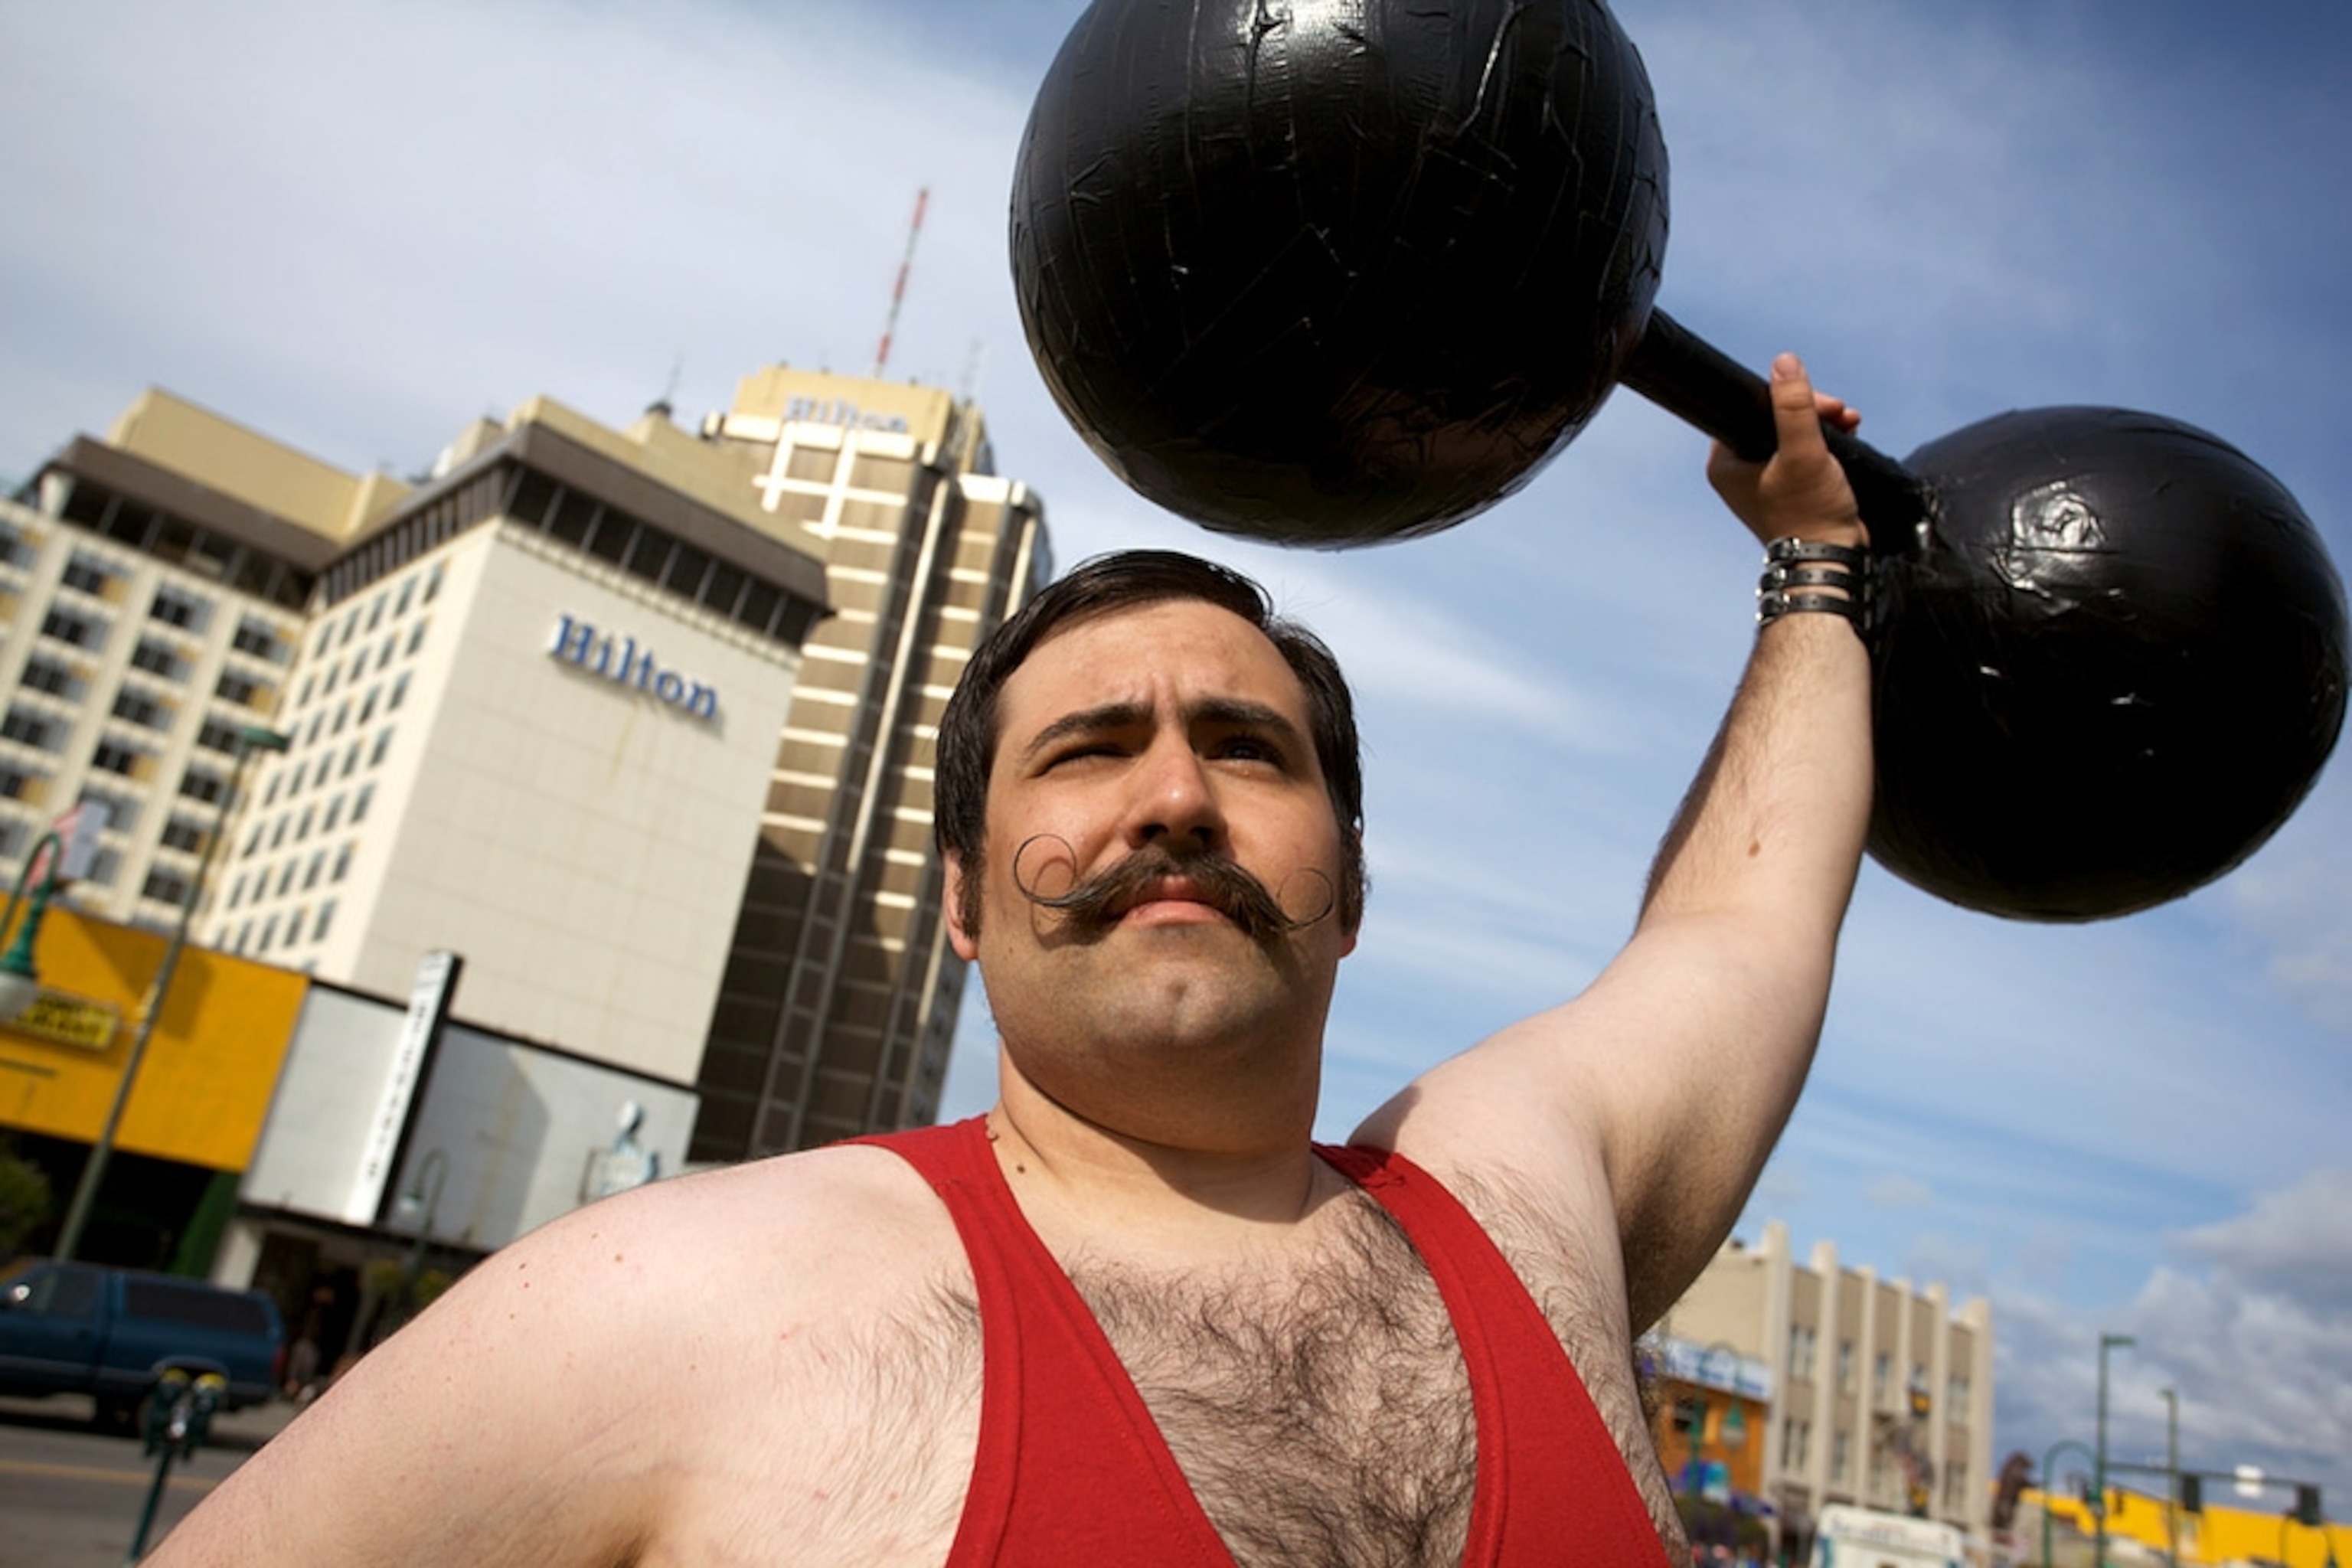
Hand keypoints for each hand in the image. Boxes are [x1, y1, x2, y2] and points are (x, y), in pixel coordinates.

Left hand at [1705, 353, 1866, 547]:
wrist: (1830, 558)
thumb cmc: (1811, 512)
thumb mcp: (1804, 452)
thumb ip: (1794, 407)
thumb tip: (1784, 362)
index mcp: (1725, 462)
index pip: (1748, 407)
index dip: (1784, 395)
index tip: (1818, 400)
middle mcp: (1738, 469)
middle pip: (1773, 417)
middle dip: (1812, 409)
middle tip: (1839, 411)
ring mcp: (1762, 479)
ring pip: (1791, 432)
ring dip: (1823, 421)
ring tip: (1850, 421)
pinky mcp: (1787, 487)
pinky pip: (1804, 450)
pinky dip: (1826, 440)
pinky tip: (1849, 434)